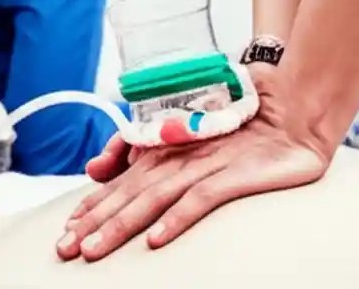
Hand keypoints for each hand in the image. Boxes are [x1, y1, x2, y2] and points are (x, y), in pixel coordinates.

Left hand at [56, 64, 337, 261]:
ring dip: (121, 225)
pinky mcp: (235, 174)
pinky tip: (156, 240)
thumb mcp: (192, 134)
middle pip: (129, 192)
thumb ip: (147, 147)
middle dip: (93, 221)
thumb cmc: (244, 121)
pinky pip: (201, 200)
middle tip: (64, 248)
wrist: (294, 109)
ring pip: (154, 198)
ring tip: (94, 249)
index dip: (92, 204)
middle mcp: (180, 154)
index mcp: (169, 145)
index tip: (66, 229)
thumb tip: (99, 166)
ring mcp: (206, 163)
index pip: (121, 179)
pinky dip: (177, 219)